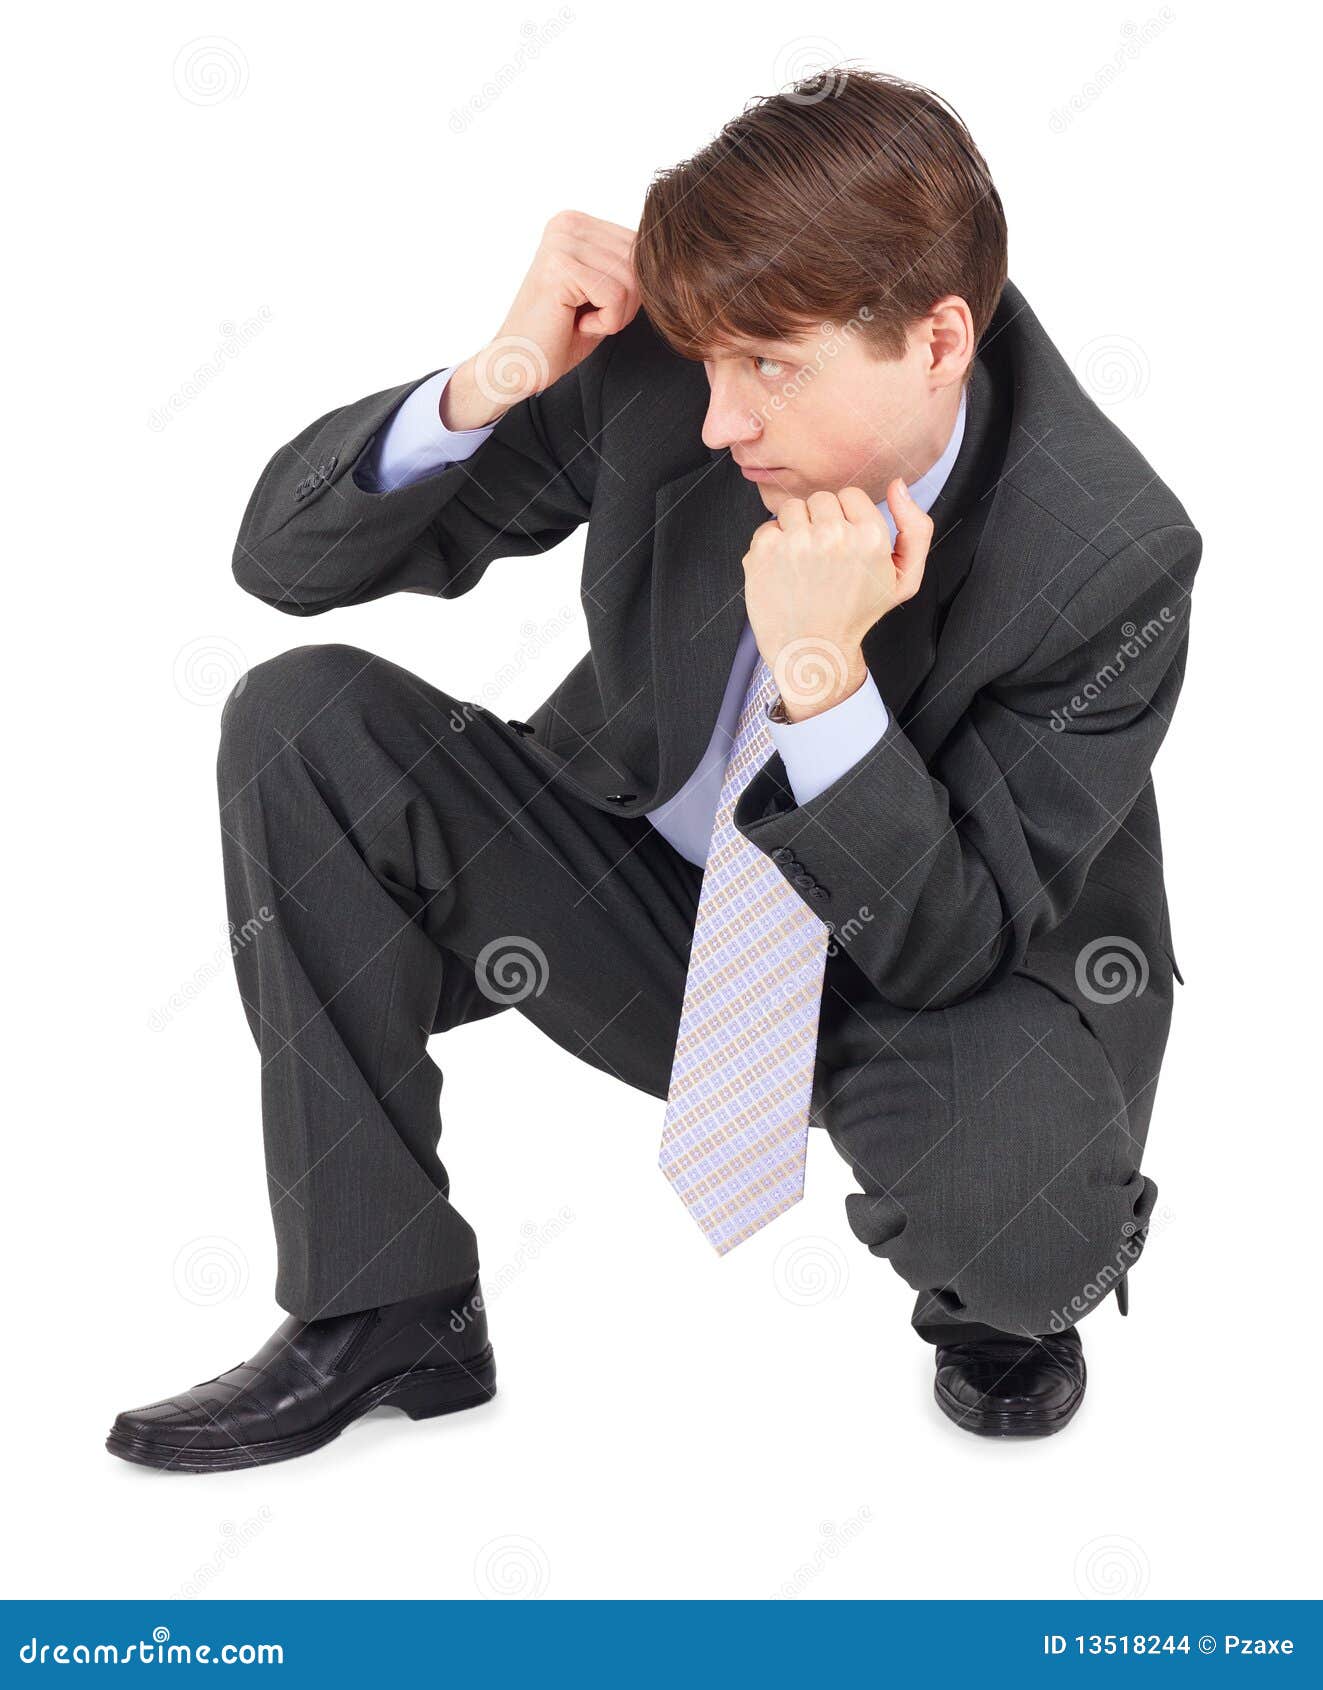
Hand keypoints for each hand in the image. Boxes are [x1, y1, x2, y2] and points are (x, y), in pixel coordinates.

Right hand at [441, 211, 639, 428]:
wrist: (519, 364)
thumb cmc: (561, 334)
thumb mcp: (603, 291)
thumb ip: (628, 266)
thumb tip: (668, 254)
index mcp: (578, 222)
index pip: (640, 246)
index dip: (631, 290)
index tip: (593, 305)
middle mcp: (568, 223)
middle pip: (639, 262)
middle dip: (625, 303)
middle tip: (587, 317)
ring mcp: (562, 242)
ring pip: (631, 282)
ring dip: (614, 315)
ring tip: (580, 320)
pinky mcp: (560, 267)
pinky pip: (617, 297)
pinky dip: (605, 323)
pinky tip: (576, 324)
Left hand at [742, 481, 933, 720]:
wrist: (814, 652)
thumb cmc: (856, 615)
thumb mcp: (904, 579)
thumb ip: (916, 529)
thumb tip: (898, 484)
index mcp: (870, 537)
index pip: (852, 495)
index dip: (847, 519)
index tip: (844, 545)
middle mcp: (832, 536)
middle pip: (821, 498)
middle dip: (821, 522)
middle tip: (823, 559)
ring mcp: (795, 543)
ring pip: (792, 508)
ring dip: (795, 530)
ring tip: (803, 564)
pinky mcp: (765, 552)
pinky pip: (767, 527)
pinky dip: (772, 547)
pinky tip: (784, 572)